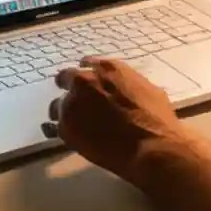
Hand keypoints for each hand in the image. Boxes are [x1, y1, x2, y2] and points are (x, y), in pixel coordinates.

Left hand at [43, 57, 183, 182]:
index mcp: (108, 68)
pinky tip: (70, 137)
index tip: (90, 85)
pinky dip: (59, 131)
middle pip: (65, 78)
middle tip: (78, 103)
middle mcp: (84, 81)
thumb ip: (127, 85)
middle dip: (70, 89)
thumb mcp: (148, 90)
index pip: (86, 63)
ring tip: (77, 126)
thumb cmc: (157, 120)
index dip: (88, 76)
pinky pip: (52, 128)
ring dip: (65, 112)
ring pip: (57, 105)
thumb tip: (123, 88)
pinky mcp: (65, 128)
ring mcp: (72, 104)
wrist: (151, 147)